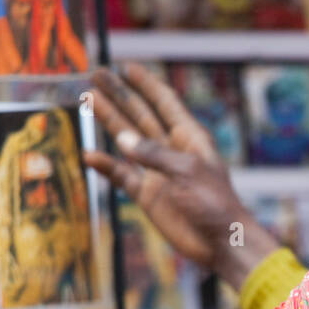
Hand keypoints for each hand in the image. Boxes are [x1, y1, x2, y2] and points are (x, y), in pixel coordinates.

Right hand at [84, 63, 277, 288]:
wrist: (220, 242)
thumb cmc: (214, 203)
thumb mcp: (187, 172)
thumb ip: (155, 154)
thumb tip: (122, 138)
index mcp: (189, 137)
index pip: (165, 102)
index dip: (146, 84)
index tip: (126, 66)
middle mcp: (171, 150)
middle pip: (140, 115)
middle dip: (120, 95)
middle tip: (96, 75)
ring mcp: (158, 172)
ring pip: (127, 141)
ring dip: (108, 121)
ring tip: (87, 100)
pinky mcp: (148, 195)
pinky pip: (122, 176)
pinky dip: (106, 166)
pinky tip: (89, 155)